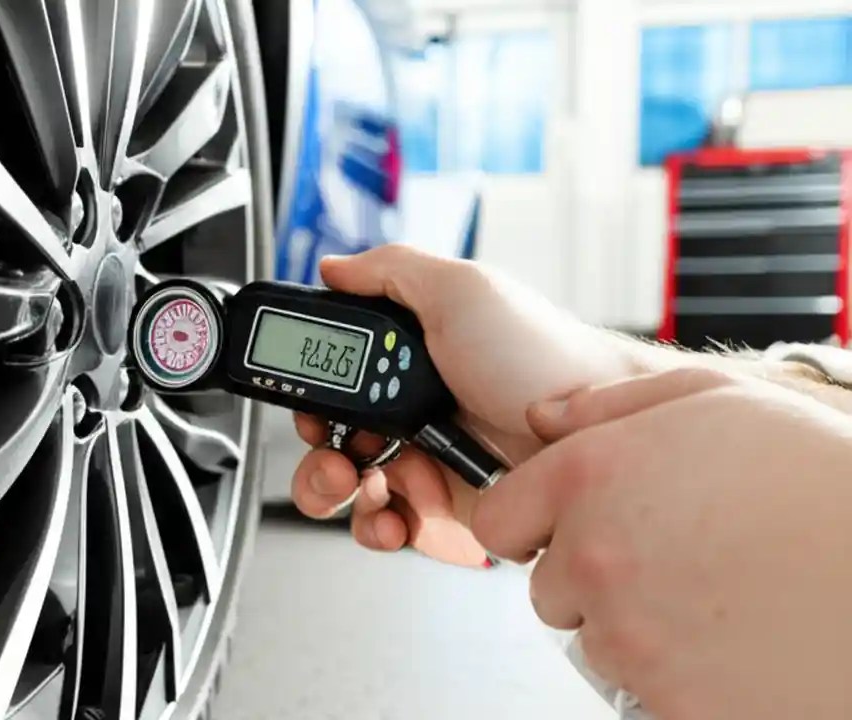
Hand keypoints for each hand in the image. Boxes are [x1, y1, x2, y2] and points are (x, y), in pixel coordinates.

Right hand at [290, 245, 650, 565]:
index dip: (311, 397)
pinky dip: (377, 528)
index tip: (311, 412)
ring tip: (367, 487)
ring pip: (350, 488)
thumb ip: (390, 272)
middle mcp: (411, 407)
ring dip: (339, 492)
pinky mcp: (447, 510)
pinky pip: (389, 527)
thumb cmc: (546, 358)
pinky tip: (395, 517)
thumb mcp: (464, 291)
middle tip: (338, 457)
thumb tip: (332, 266)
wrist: (598, 434)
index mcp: (408, 355)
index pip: (332, 378)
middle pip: (328, 438)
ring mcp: (427, 460)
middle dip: (317, 454)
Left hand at [473, 368, 851, 718]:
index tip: (569, 524)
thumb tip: (545, 418)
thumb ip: (612, 405)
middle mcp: (593, 555)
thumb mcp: (721, 401)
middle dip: (593, 575)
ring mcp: (625, 633)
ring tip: (720, 593)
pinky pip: (640, 687)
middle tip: (676, 557)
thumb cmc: (822, 486)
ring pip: (594, 638)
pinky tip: (734, 638)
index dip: (535, 520)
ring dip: (638, 624)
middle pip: (547, 584)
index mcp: (591, 476)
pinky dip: (677, 673)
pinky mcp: (662, 698)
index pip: (500, 516)